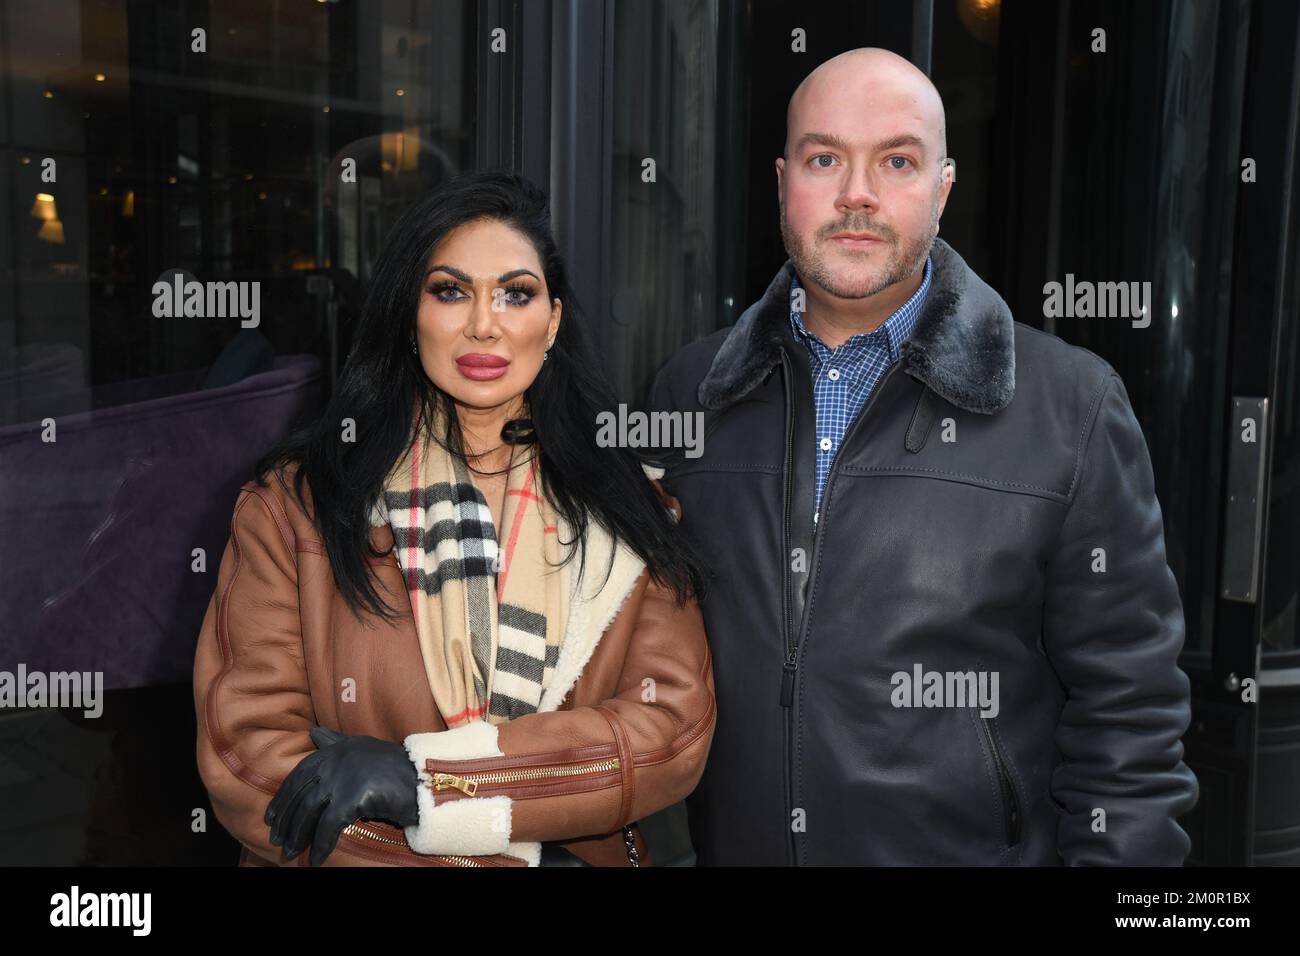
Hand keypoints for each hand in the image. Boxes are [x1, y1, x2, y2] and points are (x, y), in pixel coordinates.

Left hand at [265, 726, 419, 865]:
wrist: (424, 780)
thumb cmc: (395, 768)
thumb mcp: (362, 749)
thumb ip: (335, 742)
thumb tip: (312, 734)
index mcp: (337, 748)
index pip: (299, 773)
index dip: (282, 797)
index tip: (271, 816)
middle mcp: (337, 760)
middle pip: (301, 794)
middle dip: (285, 820)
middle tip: (277, 840)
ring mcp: (344, 778)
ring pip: (309, 812)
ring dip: (298, 836)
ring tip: (290, 853)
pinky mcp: (353, 797)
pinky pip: (328, 826)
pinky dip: (320, 844)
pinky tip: (316, 858)